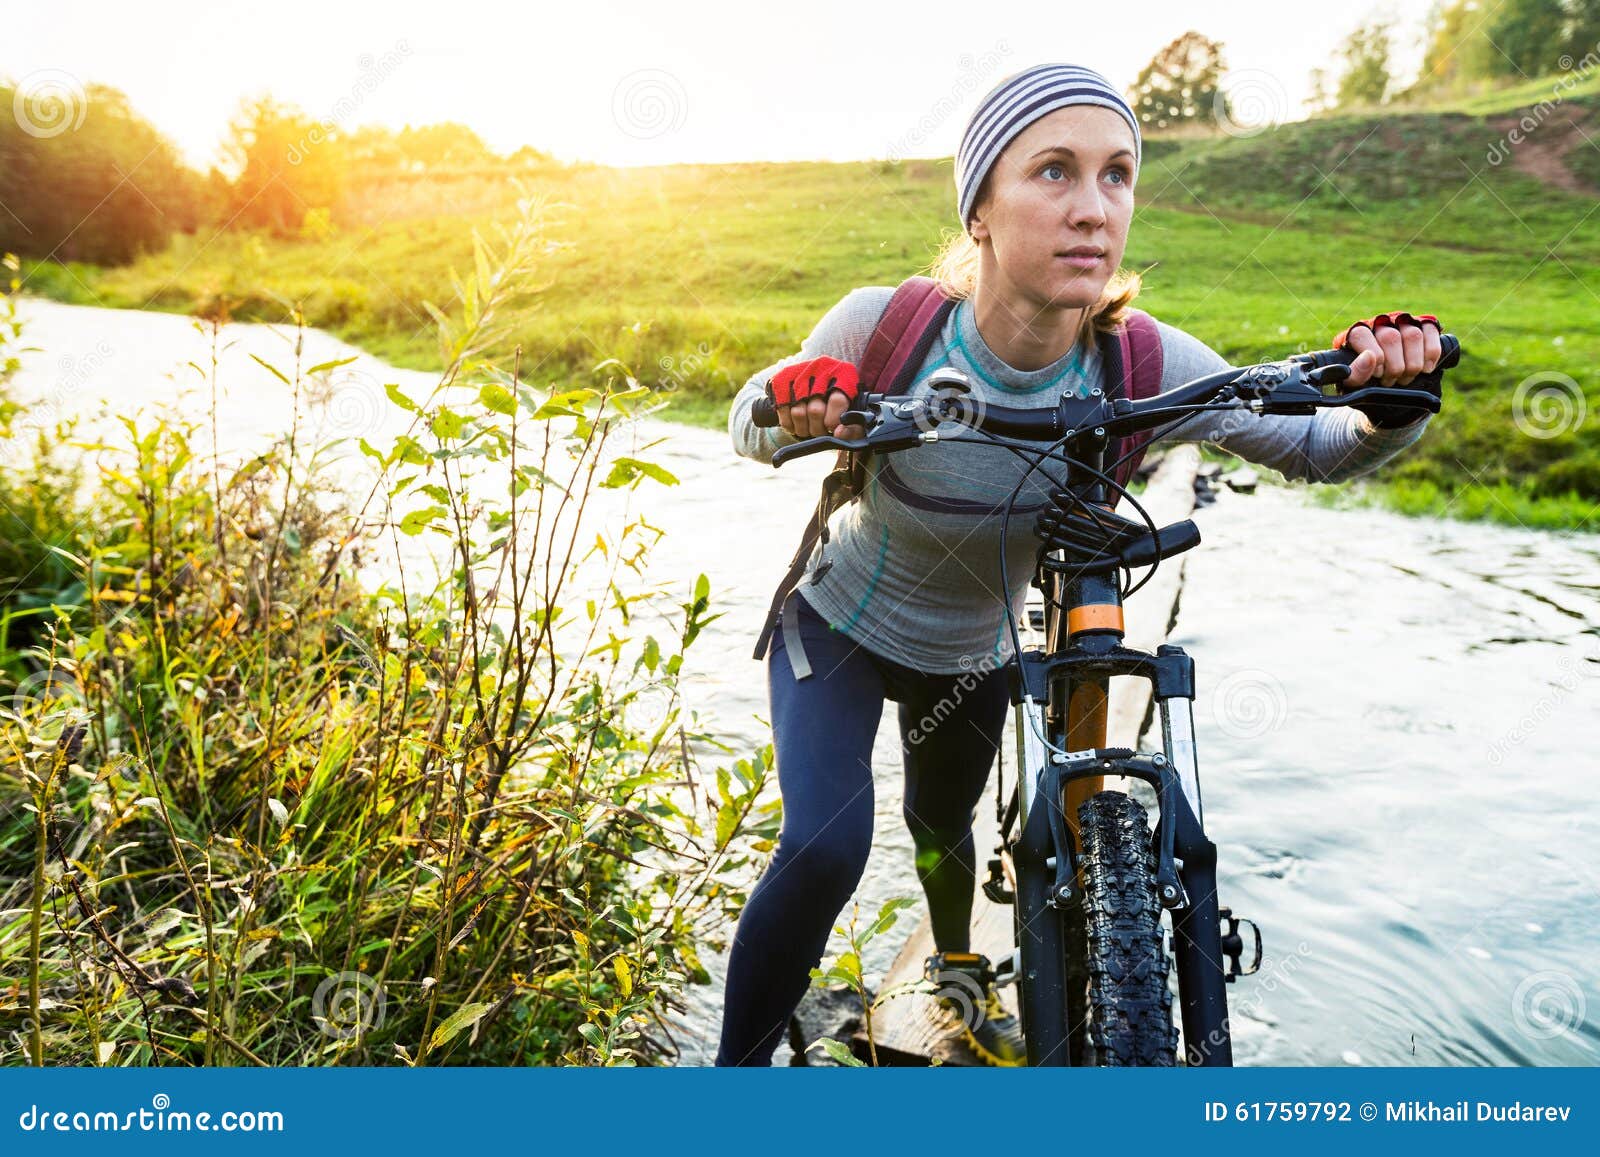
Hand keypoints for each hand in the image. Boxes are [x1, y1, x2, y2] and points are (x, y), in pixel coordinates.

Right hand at [766, 356, 862, 439]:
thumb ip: (853, 428)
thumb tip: (840, 434)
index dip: (834, 421)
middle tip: (821, 431)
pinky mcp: (780, 380)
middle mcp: (820, 367)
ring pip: (798, 413)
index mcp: (843, 372)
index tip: (832, 428)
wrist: (812, 383)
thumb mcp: (851, 412)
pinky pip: (783, 413)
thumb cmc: (837, 403)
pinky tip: (797, 422)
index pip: (837, 400)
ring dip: (804, 429)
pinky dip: (790, 425)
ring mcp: (798, 372)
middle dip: (818, 429)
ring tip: (809, 428)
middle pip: (815, 410)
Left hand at [1333, 311, 1443, 427]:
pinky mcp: (1423, 325)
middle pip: (1391, 338)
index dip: (1373, 357)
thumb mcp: (1354, 383)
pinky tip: (1425, 368)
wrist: (1387, 382)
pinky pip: (1431, 332)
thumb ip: (1355, 373)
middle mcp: (1380, 323)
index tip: (1378, 374)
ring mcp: (1403, 322)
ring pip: (1413, 335)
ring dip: (1413, 363)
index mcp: (1357, 333)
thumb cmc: (1367, 380)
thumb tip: (1369, 358)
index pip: (1362, 335)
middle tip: (1390, 381)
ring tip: (1405, 377)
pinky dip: (1431, 353)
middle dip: (1394, 367)